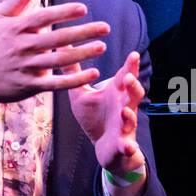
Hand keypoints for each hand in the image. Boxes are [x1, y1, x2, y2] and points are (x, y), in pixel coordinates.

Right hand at [0, 0, 108, 138]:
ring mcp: (26, 67)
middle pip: (58, 38)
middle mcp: (22, 46)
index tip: (84, 8)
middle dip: (83, 32)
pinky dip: (75, 79)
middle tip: (105, 28)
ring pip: (59, 60)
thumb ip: (17, 0)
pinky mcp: (29, 86)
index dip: (64, 12)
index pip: (44, 17)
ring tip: (102, 47)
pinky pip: (56, 83)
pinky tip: (92, 74)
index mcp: (17, 28)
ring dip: (83, 54)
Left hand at [63, 50, 146, 175]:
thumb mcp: (81, 94)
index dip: (131, 66)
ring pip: (132, 118)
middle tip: (128, 77)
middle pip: (133, 94)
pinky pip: (127, 145)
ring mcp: (125, 126)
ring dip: (130, 114)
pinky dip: (128, 146)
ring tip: (124, 111)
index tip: (134, 54)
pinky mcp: (123, 144)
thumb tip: (61, 48)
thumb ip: (73, 73)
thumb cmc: (95, 117)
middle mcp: (124, 107)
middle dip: (133, 85)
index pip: (125, 76)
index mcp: (116, 93)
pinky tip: (128, 147)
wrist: (105, 147)